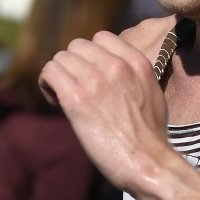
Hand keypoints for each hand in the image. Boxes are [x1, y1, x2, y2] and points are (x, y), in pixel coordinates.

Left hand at [39, 32, 171, 194]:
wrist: (147, 162)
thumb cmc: (150, 137)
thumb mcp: (152, 94)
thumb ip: (133, 77)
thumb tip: (114, 76)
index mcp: (136, 62)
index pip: (101, 38)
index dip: (91, 56)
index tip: (91, 75)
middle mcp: (115, 65)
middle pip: (77, 46)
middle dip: (73, 65)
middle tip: (75, 89)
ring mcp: (95, 80)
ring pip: (61, 58)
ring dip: (59, 76)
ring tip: (64, 98)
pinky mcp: (76, 98)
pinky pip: (50, 72)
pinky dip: (47, 84)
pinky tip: (55, 102)